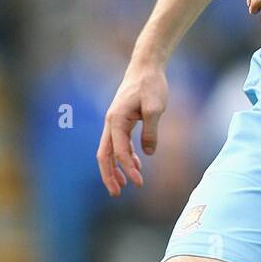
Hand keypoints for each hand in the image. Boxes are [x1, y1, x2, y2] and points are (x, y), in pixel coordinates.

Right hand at [96, 58, 168, 196]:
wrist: (146, 67)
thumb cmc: (151, 85)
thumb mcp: (156, 108)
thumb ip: (151, 131)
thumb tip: (148, 153)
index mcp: (116, 120)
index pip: (119, 151)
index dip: (128, 169)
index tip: (139, 183)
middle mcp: (111, 123)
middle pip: (104, 155)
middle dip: (109, 176)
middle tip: (117, 194)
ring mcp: (114, 122)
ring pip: (109, 151)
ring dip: (115, 169)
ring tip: (124, 186)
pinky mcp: (121, 121)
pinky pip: (118, 144)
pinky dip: (125, 157)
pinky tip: (136, 166)